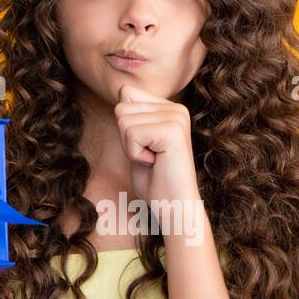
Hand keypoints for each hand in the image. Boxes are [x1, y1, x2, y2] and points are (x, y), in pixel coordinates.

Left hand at [114, 84, 200, 205]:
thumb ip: (132, 116)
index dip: (125, 126)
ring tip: (153, 160)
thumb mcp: (138, 142)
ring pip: (123, 119)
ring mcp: (176, 117)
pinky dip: (134, 153)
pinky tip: (154, 163)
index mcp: (170, 107)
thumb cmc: (155, 180)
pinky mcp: (172, 131)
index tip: (145, 146)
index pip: (126, 94)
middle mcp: (177, 108)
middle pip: (121, 107)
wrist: (174, 208)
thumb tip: (121, 90)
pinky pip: (130, 133)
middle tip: (149, 157)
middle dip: (125, 138)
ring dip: (130, 147)